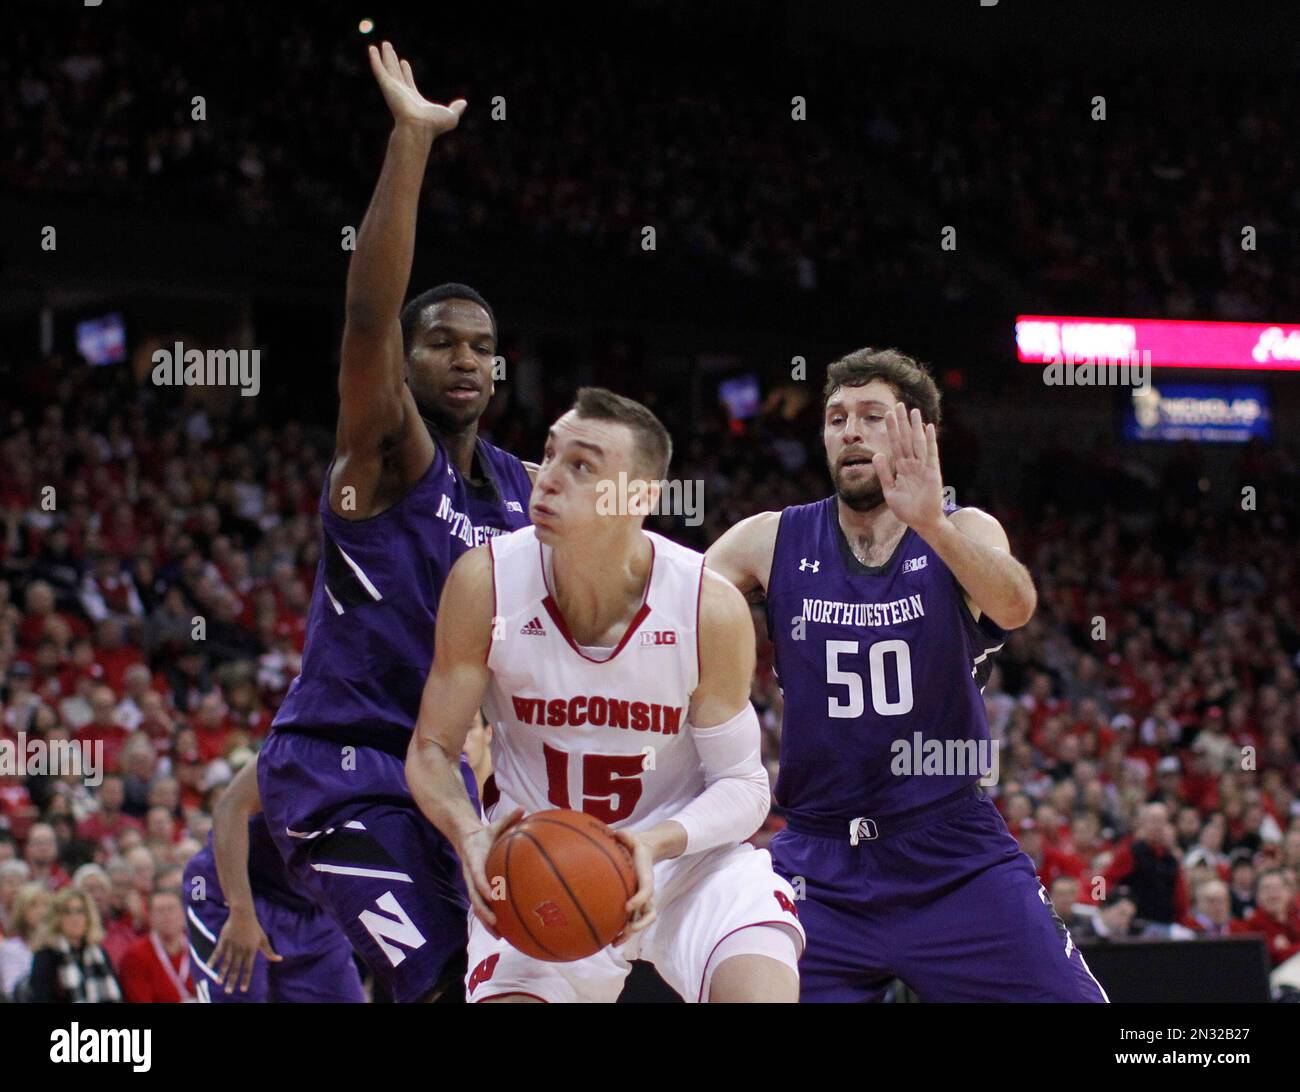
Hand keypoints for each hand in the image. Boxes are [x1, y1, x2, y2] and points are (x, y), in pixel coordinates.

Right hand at [211, 905, 280, 993]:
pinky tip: (209, 967)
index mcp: (251, 951)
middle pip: (236, 968)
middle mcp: (241, 949)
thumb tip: (280, 959)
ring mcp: (232, 945)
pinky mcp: (224, 940)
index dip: (246, 979)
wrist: (243, 914)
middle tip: (228, 991)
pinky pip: (217, 952)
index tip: (243, 989)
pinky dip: (213, 959)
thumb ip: (269, 952)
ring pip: (226, 962)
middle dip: (232, 980)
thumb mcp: (263, 939)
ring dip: (222, 973)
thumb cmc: (254, 928)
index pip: (248, 968)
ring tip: (218, 983)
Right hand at [368, 42, 465, 135]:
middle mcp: (402, 93)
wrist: (419, 127)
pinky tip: (372, 49)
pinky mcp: (387, 86)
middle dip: (393, 61)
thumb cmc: (433, 125)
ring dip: (384, 56)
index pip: (408, 82)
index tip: (404, 62)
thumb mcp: (450, 115)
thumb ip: (456, 108)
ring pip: (387, 68)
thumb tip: (464, 103)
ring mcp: (393, 89)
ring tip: (382, 44)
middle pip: (396, 73)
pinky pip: (379, 70)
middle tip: (389, 49)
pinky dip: (375, 60)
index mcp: (414, 99)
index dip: (406, 72)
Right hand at [459, 806, 524, 935]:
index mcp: (474, 861)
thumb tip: (523, 808)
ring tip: (499, 935)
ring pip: (477, 907)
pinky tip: (503, 931)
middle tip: (495, 921)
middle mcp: (471, 876)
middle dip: (484, 911)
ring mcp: (472, 885)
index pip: (477, 876)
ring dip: (486, 921)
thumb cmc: (484, 834)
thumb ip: (507, 819)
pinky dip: (490, 919)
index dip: (483, 886)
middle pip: (474, 898)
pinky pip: (482, 906)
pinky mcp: (477, 891)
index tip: (493, 895)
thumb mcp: (493, 825)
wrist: (465, 839)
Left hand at [610, 828, 656, 943]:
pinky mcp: (634, 904)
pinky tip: (608, 940)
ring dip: (630, 934)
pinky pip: (632, 921)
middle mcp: (646, 892)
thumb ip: (626, 836)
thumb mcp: (631, 837)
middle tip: (626, 929)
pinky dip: (623, 932)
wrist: (644, 850)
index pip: (647, 890)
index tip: (627, 906)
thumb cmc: (635, 844)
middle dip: (639, 923)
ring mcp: (642, 901)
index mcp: (646, 877)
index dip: (639, 899)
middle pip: (649, 913)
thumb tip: (616, 833)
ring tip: (614, 943)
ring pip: (641, 922)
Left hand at [873, 403, 944, 534]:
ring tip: (913, 410)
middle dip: (902, 423)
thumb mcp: (889, 491)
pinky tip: (928, 427)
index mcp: (902, 468)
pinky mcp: (933, 472)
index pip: (895, 444)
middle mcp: (913, 464)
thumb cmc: (907, 510)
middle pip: (906, 439)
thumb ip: (883, 473)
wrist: (922, 522)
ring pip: (918, 443)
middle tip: (898, 405)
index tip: (887, 414)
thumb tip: (876, 454)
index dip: (891, 430)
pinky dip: (930, 440)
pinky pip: (931, 453)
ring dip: (915, 427)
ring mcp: (923, 467)